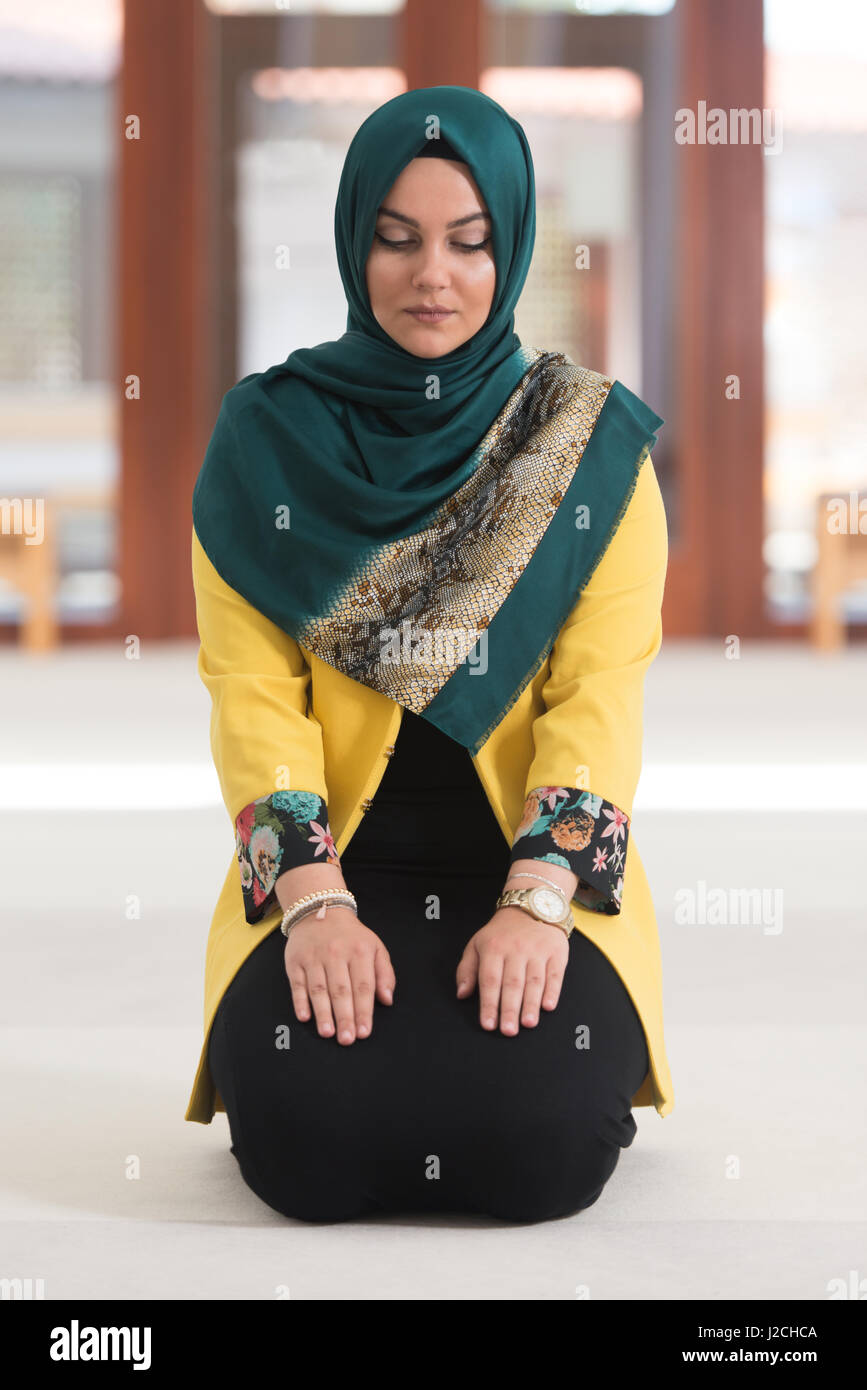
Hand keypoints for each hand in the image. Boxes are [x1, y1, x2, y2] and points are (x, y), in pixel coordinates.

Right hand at [284, 906, 394, 1044]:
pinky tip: (304, 1016)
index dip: (364, 1011)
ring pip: (319, 989)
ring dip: (323, 1012)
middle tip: (347, 1039)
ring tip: (328, 1032)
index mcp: (359, 952)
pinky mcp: (295, 961)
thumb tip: (387, 1000)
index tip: (364, 1032)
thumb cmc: (352, 937)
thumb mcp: (376, 948)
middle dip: (345, 1016)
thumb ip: (385, 974)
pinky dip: (300, 1001)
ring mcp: (314, 957)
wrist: (320, 911)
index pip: (363, 986)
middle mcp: (336, 954)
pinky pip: (298, 983)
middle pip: (341, 990)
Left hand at [455, 907, 569, 1034]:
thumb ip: (467, 970)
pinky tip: (548, 1006)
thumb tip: (462, 994)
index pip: (490, 980)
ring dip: (531, 1004)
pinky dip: (552, 990)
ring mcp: (537, 950)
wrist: (531, 906)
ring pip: (534, 981)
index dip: (489, 1004)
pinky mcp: (556, 952)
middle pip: (512, 983)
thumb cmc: (501, 933)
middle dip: (510, 1009)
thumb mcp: (477, 944)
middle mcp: (516, 949)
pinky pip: (555, 974)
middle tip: (508, 1031)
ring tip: (528, 1023)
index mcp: (493, 948)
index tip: (488, 1024)